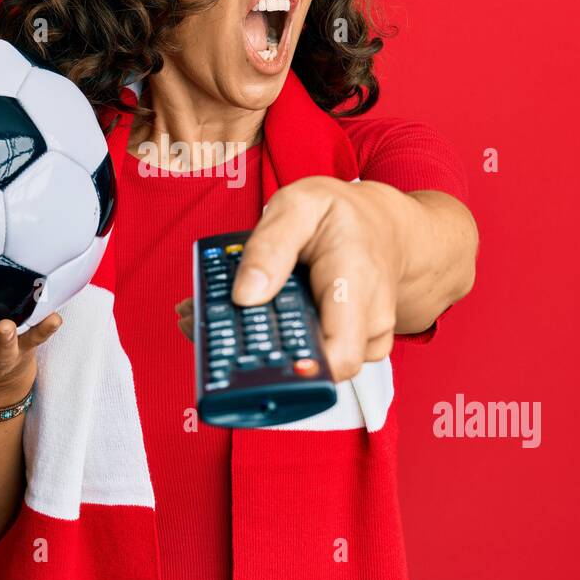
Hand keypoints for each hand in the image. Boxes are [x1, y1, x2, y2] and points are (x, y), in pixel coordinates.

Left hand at [174, 178, 417, 383]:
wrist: (381, 226)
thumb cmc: (340, 215)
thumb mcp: (300, 205)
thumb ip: (271, 245)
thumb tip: (245, 296)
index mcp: (356, 284)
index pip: (340, 354)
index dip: (298, 374)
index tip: (249, 366)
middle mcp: (367, 321)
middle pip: (314, 367)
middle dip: (255, 355)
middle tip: (198, 325)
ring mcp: (360, 339)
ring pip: (306, 362)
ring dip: (257, 345)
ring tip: (209, 313)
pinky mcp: (346, 346)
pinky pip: (308, 353)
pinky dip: (273, 338)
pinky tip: (240, 316)